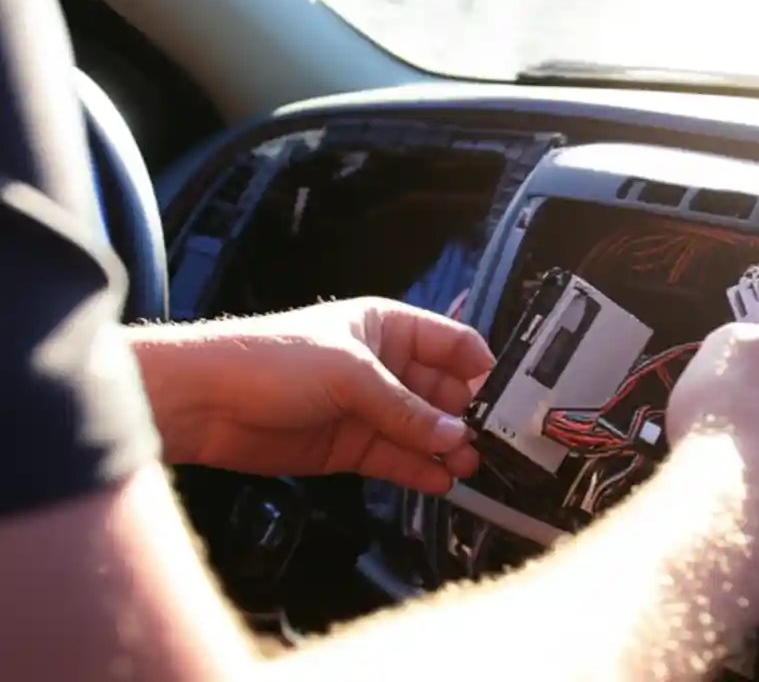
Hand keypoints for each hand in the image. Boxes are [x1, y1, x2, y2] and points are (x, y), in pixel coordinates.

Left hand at [128, 297, 493, 493]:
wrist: (205, 401)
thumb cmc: (274, 360)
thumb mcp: (351, 374)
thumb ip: (406, 409)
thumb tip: (457, 434)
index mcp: (389, 327)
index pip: (452, 344)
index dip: (480, 369)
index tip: (505, 399)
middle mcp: (386, 366)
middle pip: (444, 392)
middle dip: (467, 416)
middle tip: (492, 443)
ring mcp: (369, 408)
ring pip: (423, 430)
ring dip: (447, 447)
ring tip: (468, 467)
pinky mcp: (352, 446)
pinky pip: (398, 458)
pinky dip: (420, 470)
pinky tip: (440, 481)